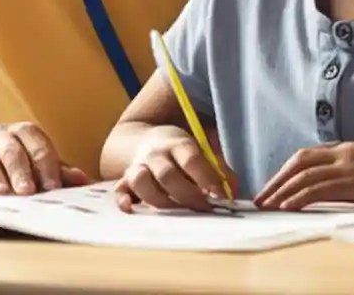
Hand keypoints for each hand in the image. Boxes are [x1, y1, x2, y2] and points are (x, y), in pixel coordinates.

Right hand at [0, 122, 90, 194]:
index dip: (47, 167)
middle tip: (27, 191)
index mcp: (26, 132)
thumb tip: (85, 181)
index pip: (38, 146)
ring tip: (3, 192)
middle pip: (13, 151)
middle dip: (21, 172)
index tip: (53, 186)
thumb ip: (60, 173)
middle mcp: (2, 133)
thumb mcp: (41, 169)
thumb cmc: (21, 168)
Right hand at [113, 125, 238, 212]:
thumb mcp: (202, 148)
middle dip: (187, 195)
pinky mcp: (126, 180)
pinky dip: (123, 200)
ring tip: (177, 212)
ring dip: (160, 200)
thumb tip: (233, 191)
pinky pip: (119, 190)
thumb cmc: (181, 150)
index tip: (221, 196)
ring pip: (141, 182)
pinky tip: (131, 209)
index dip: (206, 178)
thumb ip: (219, 168)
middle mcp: (155, 154)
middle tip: (205, 208)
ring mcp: (138, 167)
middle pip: (167, 174)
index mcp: (177, 144)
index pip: (191, 159)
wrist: (145, 141)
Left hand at [255, 142, 353, 211]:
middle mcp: (345, 152)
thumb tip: (331, 191)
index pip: (308, 156)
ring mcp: (350, 164)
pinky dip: (299, 197)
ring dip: (282, 191)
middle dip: (277, 179)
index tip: (273, 187)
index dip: (286, 171)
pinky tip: (286, 207)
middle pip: (299, 161)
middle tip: (261, 197)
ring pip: (304, 175)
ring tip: (266, 205)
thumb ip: (352, 176)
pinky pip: (319, 188)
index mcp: (349, 149)